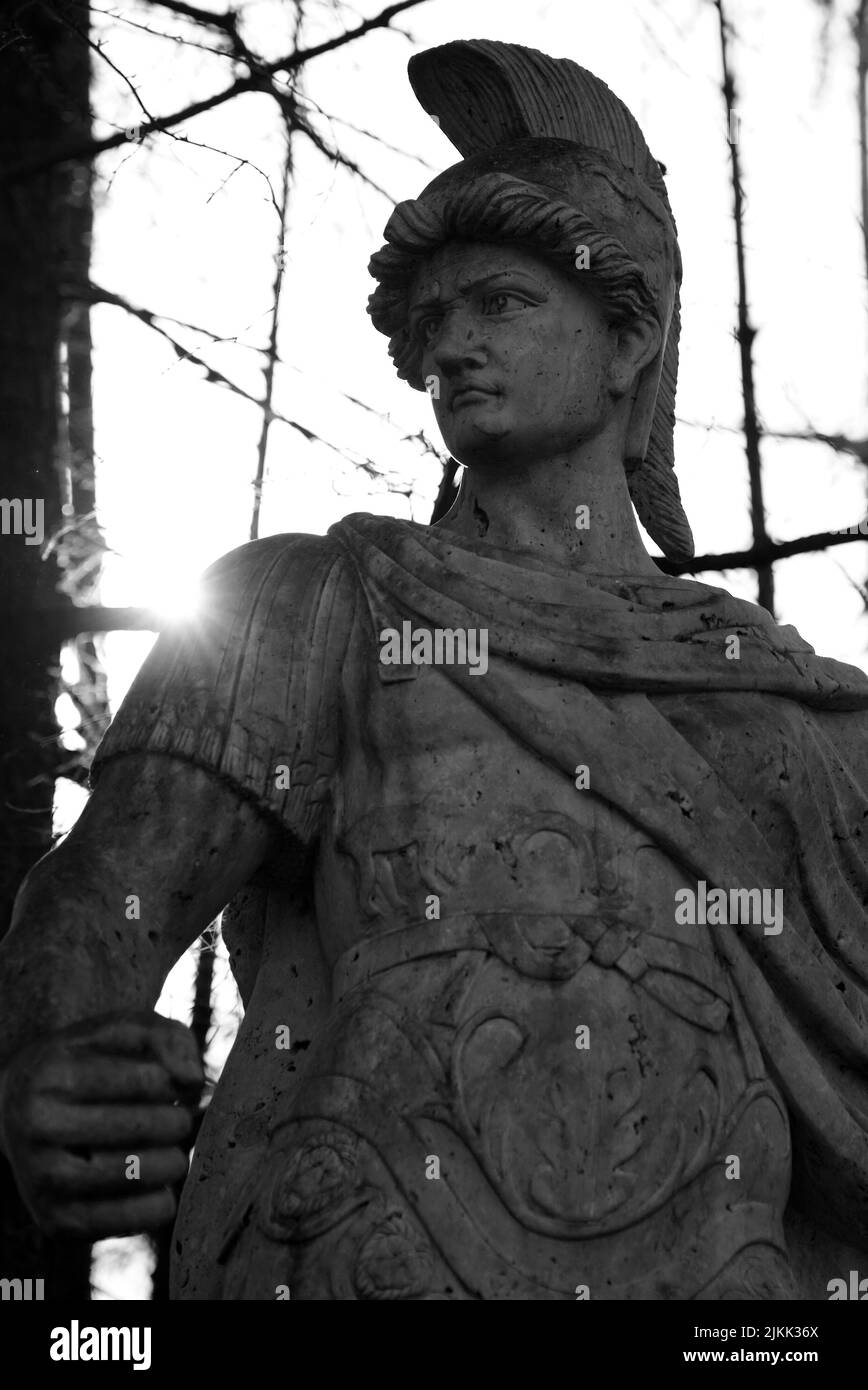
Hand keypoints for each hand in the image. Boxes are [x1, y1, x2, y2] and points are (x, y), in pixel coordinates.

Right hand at [0, 1012, 203, 1238]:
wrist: (19, 1112)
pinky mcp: (56, 1222)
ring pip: (136, 1176)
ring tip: (172, 1150)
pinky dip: (159, 1201)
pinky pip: (130, 1220)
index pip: (145, 1080)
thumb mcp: (118, 1032)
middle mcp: (37, 1128)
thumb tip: (192, 1080)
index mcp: (52, 1075)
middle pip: (141, 1128)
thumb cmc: (86, 1064)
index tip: (166, 1086)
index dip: (171, 1084)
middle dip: (176, 1121)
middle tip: (177, 1120)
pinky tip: (160, 1184)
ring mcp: (42, 1179)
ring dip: (172, 1161)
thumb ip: (164, 1039)